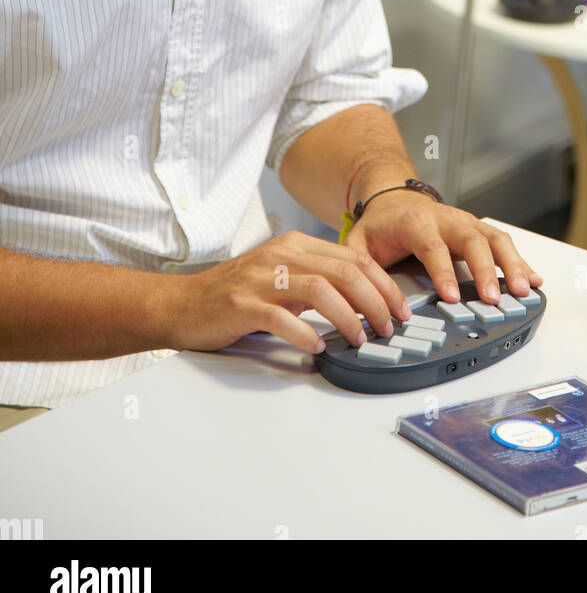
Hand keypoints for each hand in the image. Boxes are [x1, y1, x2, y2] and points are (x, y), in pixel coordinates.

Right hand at [164, 230, 413, 354]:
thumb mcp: (281, 275)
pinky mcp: (241, 304)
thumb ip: (316, 279)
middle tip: (387, 327)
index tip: (399, 308)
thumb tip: (363, 299)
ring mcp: (260, 278)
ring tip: (359, 339)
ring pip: (320, 290)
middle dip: (375, 301)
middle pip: (344, 271)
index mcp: (294, 244)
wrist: (181, 303)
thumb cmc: (235, 294)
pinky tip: (317, 347)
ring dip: (348, 317)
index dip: (383, 283)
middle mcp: (280, 254)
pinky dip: (305, 334)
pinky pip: (281, 317)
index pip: (353, 257)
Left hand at [344, 190, 543, 305]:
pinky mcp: (478, 229)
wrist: (394, 196)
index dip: (443, 272)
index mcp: (416, 222)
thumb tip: (374, 303)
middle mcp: (446, 218)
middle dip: (485, 270)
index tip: (452, 297)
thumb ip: (364, 269)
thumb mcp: (360, 242)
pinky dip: (520, 261)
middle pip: (472, 240)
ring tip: (523, 290)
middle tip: (492, 299)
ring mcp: (466, 222)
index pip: (433, 247)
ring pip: (494, 238)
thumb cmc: (381, 223)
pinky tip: (533, 279)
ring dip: (511, 264)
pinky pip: (503, 242)